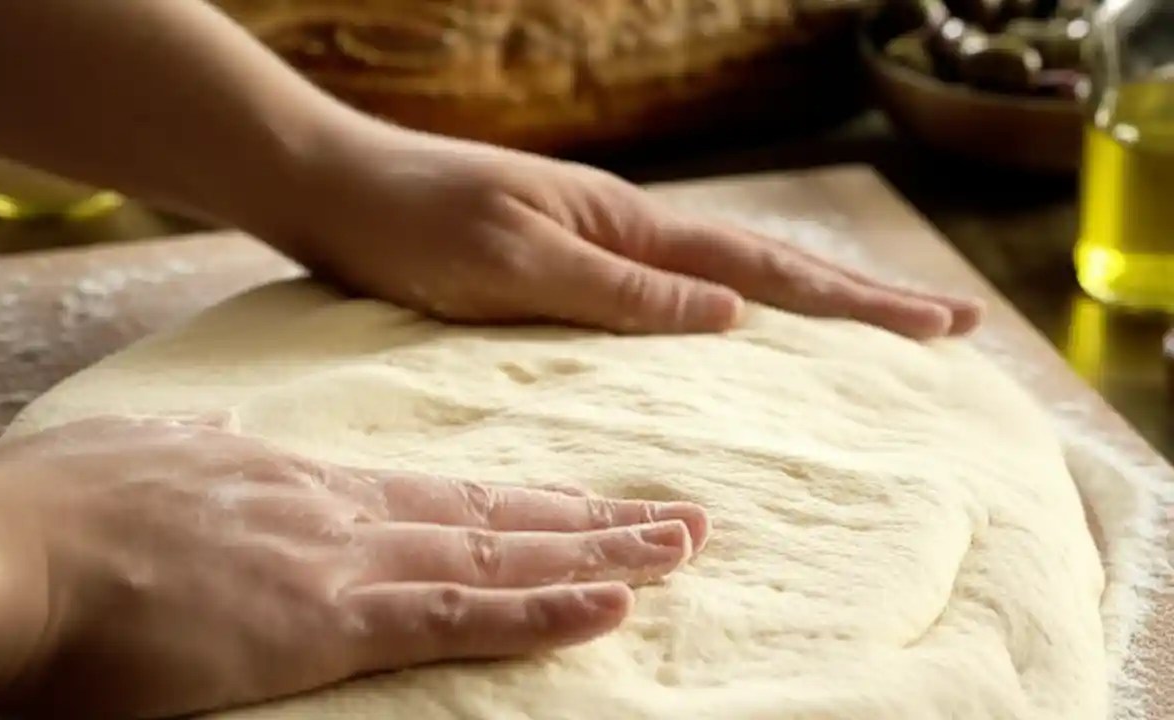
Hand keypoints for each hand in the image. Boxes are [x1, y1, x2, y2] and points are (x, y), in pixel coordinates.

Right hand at [0, 416, 707, 717]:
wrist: (6, 554)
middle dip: (593, 521)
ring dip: (596, 555)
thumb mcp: (147, 464)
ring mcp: (340, 561)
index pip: (446, 498)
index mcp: (305, 490)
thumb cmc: (62, 518)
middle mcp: (343, 515)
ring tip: (678, 548)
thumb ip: (204, 453)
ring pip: (498, 558)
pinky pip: (455, 615)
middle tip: (680, 518)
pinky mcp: (322, 620)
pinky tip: (608, 602)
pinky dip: (539, 609)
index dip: (529, 506)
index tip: (592, 504)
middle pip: (495, 520)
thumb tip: (230, 440)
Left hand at [271, 128, 981, 339]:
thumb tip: (730, 313)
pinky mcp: (563, 266)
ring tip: (866, 330)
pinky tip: (731, 331)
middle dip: (855, 301)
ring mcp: (598, 244)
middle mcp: (625, 231)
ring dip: (801, 306)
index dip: (853, 303)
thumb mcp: (513, 263)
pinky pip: (667, 296)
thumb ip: (618, 293)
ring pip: (721, 280)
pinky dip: (724, 313)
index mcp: (625, 228)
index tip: (939, 325)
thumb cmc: (409, 225)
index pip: (763, 272)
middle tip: (942, 326)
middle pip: (763, 269)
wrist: (332, 191)